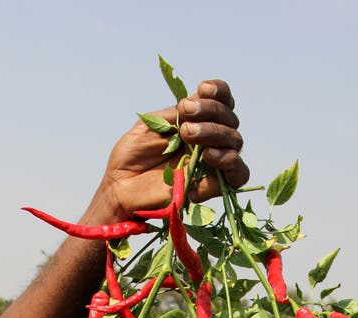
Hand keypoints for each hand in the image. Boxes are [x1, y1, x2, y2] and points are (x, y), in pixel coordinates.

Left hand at [86, 79, 249, 222]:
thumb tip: (199, 102)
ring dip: (216, 134)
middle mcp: (208, 141)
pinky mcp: (210, 188)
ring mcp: (211, 164)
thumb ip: (175, 114)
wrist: (120, 188)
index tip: (202, 89)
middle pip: (230, 121)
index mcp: (196, 122)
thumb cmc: (132, 156)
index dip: (220, 92)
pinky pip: (236, 177)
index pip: (222, 102)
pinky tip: (205, 163)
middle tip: (184, 123)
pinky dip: (225, 167)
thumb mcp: (151, 124)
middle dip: (211, 113)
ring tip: (189, 137)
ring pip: (235, 145)